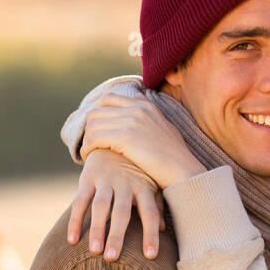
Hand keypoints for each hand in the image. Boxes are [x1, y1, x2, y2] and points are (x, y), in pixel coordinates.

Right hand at [66, 150, 164, 260]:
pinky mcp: (87, 178)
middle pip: (122, 213)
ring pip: (100, 208)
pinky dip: (75, 220)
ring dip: (97, 230)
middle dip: (117, 236)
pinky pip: (79, 201)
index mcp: (143, 186)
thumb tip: (164, 229)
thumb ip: (157, 203)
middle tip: (112, 258)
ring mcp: (105, 180)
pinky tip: (72, 240)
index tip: (150, 255)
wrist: (113, 135)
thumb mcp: (151, 180)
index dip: (151, 234)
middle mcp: (124, 183)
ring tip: (94, 252)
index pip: (150, 213)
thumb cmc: (136, 166)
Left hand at [80, 94, 204, 189]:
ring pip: (92, 124)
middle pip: (97, 110)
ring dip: (86, 139)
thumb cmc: (175, 156)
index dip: (96, 113)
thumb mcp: (164, 126)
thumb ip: (149, 112)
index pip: (109, 98)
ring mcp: (131, 121)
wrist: (183, 170)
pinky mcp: (125, 137)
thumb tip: (139, 98)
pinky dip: (87, 148)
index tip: (94, 129)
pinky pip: (94, 138)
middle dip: (88, 127)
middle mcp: (137, 109)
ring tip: (88, 152)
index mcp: (144, 106)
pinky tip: (89, 157)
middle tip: (88, 142)